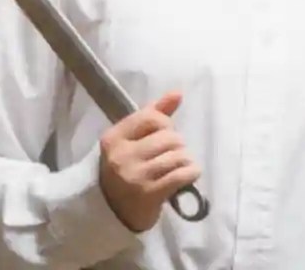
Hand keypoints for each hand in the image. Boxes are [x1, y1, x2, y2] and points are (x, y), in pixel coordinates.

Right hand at [97, 90, 201, 232]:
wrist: (113, 211)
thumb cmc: (126, 168)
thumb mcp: (131, 140)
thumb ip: (153, 114)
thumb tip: (178, 93)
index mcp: (114, 138)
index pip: (151, 117)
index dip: (165, 124)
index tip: (164, 135)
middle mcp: (122, 156)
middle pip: (168, 137)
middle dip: (177, 144)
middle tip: (172, 155)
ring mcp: (135, 176)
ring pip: (177, 156)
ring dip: (185, 160)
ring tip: (179, 166)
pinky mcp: (149, 195)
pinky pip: (181, 175)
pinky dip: (191, 173)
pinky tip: (188, 175)